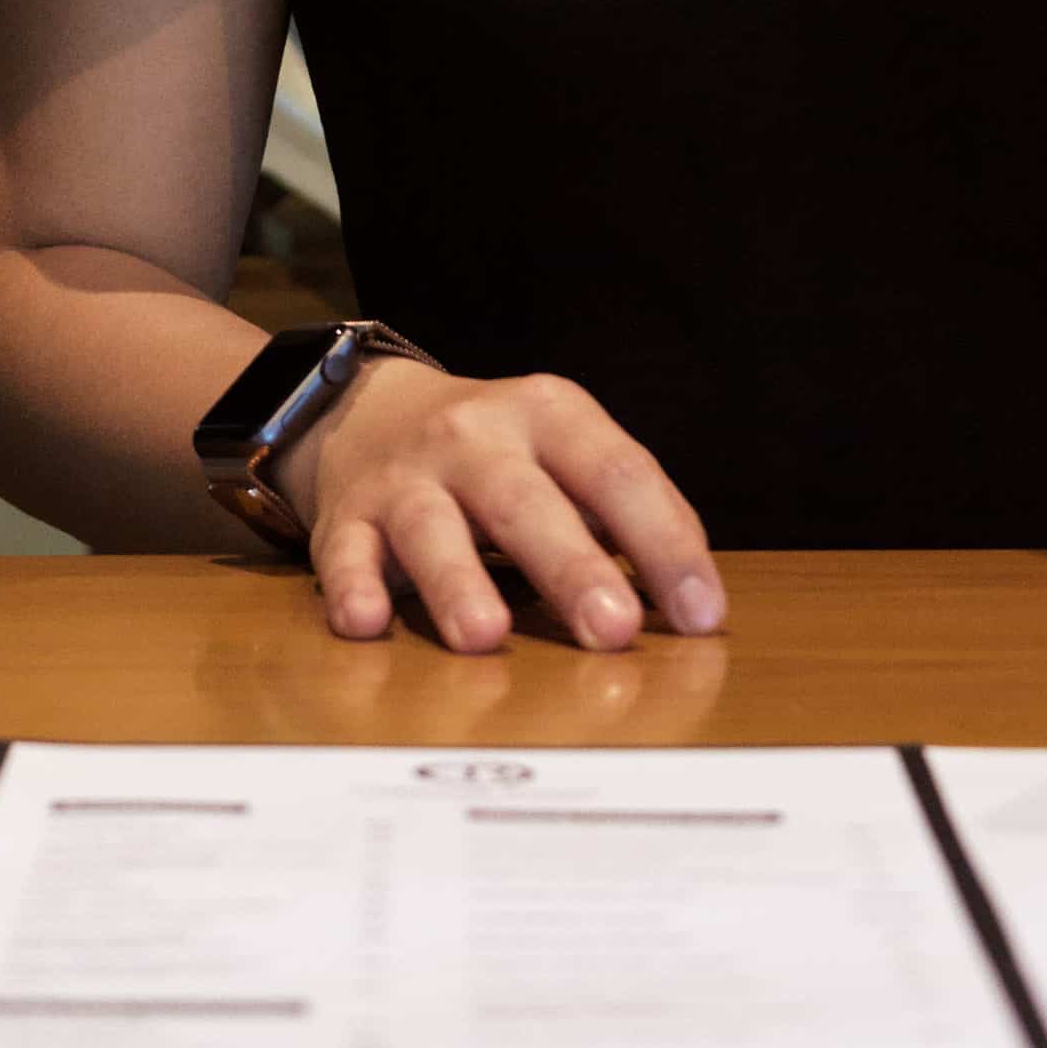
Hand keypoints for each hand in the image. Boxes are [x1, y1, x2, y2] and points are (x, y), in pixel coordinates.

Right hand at [285, 358, 726, 656]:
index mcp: (550, 415)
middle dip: (571, 567)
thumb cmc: (500, 453)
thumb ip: (626, 514)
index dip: (663, 542)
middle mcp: (476, 437)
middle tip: (613, 629)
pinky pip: (345, 553)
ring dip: (458, 582)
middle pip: (526, 501)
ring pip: (431, 526)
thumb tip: (696, 602)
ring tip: (485, 636)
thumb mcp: (568, 452)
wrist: (373, 411)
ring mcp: (408, 477)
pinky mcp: (348, 518)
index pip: (617, 473)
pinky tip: (365, 621)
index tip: (701, 614)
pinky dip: (351, 587)